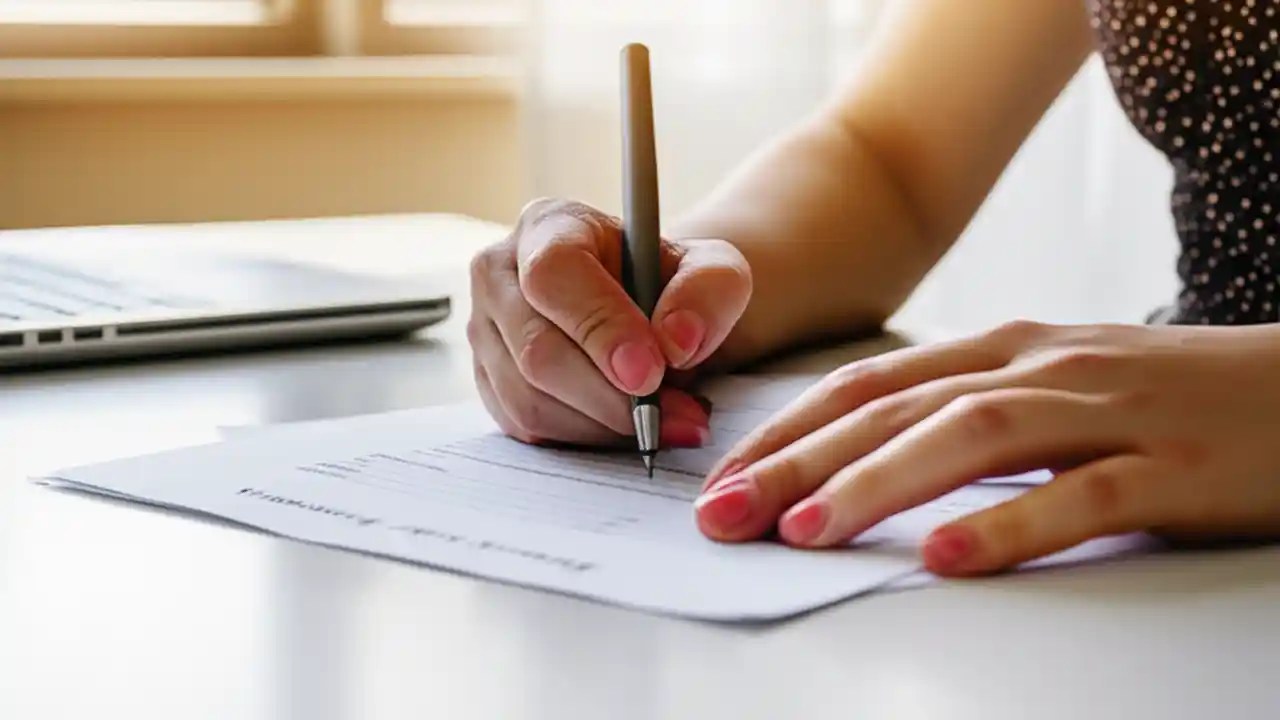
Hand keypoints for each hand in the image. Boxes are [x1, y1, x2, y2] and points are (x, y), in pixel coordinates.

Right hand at [468, 199, 751, 447]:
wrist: (647, 313)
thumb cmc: (671, 284)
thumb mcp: (713, 271)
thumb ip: (708, 292)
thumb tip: (676, 340)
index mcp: (548, 226)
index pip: (554, 275)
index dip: (600, 328)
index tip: (650, 371)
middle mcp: (500, 274)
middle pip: (538, 351)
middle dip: (612, 397)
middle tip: (675, 414)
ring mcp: (486, 332)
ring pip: (530, 400)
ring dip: (604, 425)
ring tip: (664, 421)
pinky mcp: (489, 383)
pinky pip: (528, 428)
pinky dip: (586, 439)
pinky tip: (628, 427)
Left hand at [696, 321, 1279, 575]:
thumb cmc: (1164, 396)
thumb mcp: (1051, 387)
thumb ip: (964, 410)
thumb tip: (860, 457)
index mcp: (1006, 348)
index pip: (870, 384)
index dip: (789, 428)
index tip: (724, 476)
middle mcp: (1042, 366)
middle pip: (898, 411)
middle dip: (800, 463)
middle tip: (725, 514)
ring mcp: (1108, 410)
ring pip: (972, 438)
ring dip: (878, 485)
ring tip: (806, 532)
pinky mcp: (1172, 466)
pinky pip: (1080, 496)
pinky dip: (1008, 525)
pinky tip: (948, 557)